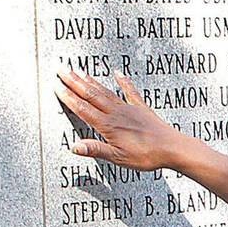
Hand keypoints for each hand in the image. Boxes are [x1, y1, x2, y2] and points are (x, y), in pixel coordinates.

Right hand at [55, 69, 187, 171]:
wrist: (171, 148)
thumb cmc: (146, 156)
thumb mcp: (118, 158)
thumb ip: (96, 150)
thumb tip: (75, 147)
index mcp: (108, 126)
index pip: (82, 108)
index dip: (67, 97)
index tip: (56, 86)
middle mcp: (116, 113)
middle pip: (90, 94)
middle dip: (73, 81)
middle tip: (60, 68)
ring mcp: (128, 109)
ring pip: (105, 91)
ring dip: (90, 80)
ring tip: (78, 70)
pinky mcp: (141, 109)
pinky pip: (130, 92)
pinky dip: (123, 82)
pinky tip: (117, 73)